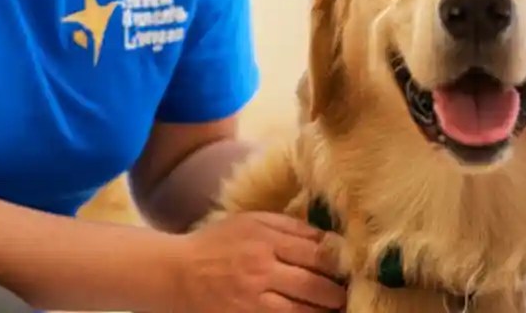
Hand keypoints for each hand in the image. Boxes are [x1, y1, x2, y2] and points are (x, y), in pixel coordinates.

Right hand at [171, 211, 347, 311]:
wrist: (175, 273)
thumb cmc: (217, 244)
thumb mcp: (251, 222)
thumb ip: (290, 226)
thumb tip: (330, 237)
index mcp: (265, 239)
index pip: (318, 252)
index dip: (340, 263)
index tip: (350, 268)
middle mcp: (262, 270)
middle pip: (316, 285)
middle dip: (338, 293)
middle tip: (346, 293)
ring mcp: (253, 300)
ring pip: (305, 312)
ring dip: (325, 312)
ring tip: (335, 309)